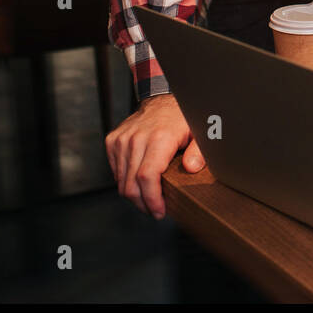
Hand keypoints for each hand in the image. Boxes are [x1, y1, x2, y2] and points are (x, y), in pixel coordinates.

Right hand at [104, 93, 203, 219]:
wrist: (162, 100)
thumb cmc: (182, 119)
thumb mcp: (200, 133)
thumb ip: (199, 152)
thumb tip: (191, 168)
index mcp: (159, 138)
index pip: (147, 177)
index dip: (152, 200)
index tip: (159, 212)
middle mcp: (137, 138)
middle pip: (131, 183)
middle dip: (143, 204)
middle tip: (156, 211)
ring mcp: (122, 139)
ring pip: (121, 180)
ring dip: (134, 195)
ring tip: (149, 199)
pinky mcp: (113, 140)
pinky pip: (116, 170)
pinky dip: (125, 181)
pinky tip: (139, 182)